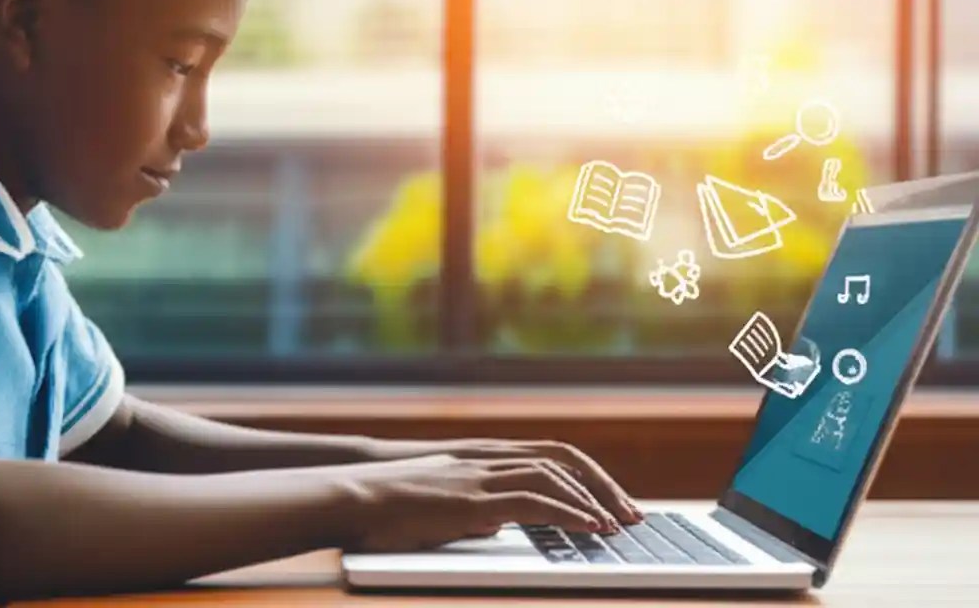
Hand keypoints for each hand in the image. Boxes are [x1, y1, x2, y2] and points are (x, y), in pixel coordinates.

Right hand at [367, 438, 642, 526]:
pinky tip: (588, 527)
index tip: (609, 503)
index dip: (584, 478)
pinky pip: (532, 501)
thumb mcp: (442, 504)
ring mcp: (479, 476)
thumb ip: (475, 507)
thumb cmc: (387, 505)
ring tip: (619, 525)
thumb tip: (500, 523)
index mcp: (481, 460)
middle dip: (602, 487)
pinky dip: (567, 513)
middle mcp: (486, 460)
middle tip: (632, 515)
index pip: (548, 458)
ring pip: (552, 477)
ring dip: (592, 500)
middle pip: (561, 461)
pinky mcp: (471, 499)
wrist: (352, 495)